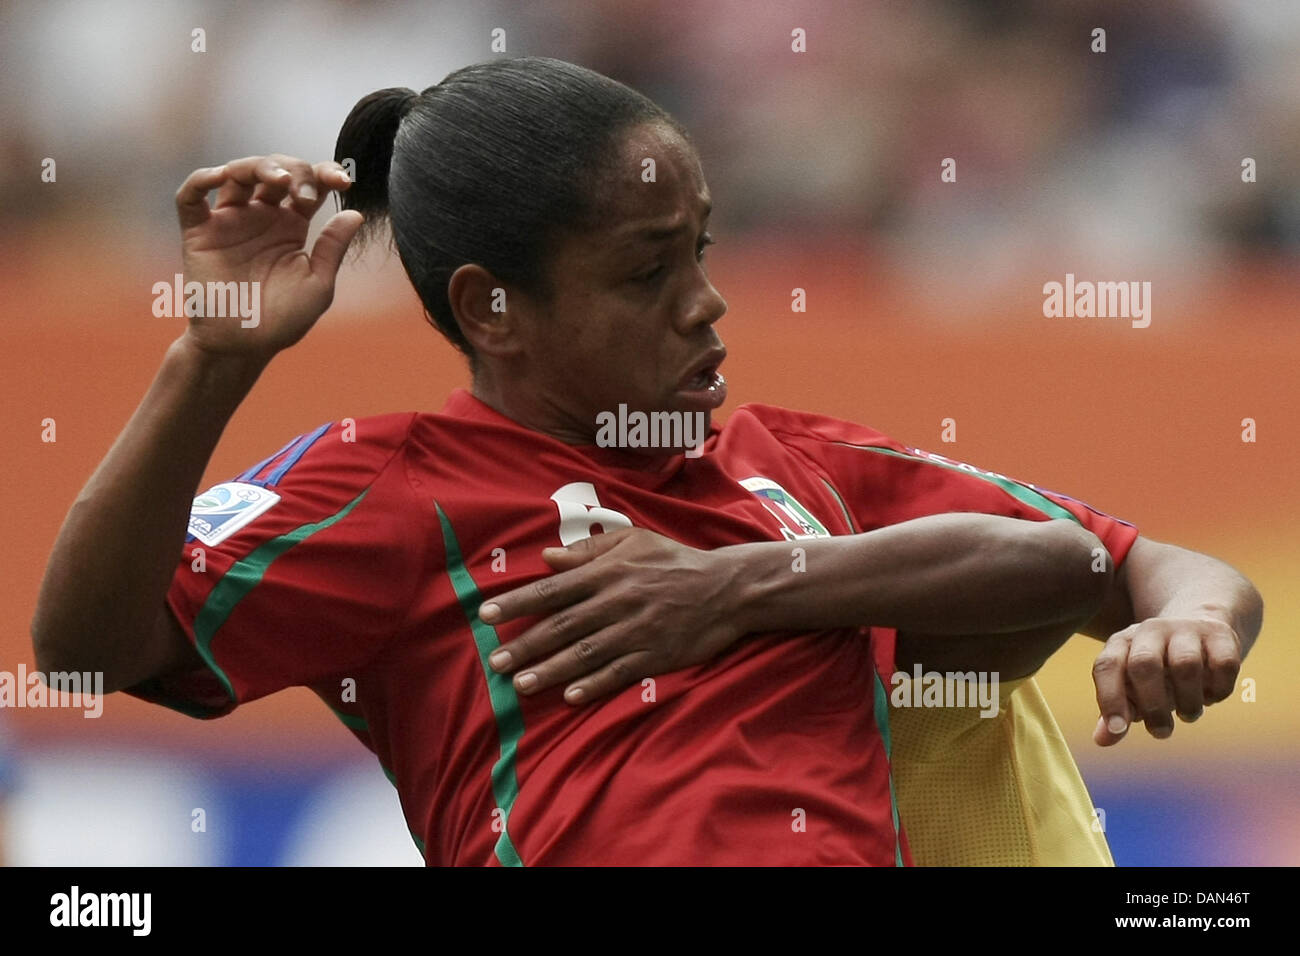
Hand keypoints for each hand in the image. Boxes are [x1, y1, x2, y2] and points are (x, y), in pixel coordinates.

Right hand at [174, 154, 362, 358]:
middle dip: (294, 171)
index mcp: (292, 225)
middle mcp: (261, 216)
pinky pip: (192, 196)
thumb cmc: (283, 320)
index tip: (342, 180)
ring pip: (237, 173)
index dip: (324, 173)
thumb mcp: (317, 285)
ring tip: (278, 179)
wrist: (242, 346)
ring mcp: (229, 220)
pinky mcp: (198, 231)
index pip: (309, 185)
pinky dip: (203, 179)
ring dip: (257, 166)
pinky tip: (221, 176)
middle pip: (275, 170)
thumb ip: (332, 248)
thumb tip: (355, 214)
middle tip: (304, 192)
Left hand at [479, 528, 747, 703]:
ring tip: (521, 684)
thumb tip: (548, 558)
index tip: (486, 614)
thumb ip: (589, 550)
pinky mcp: (655, 656)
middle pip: (562, 625)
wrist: (726, 588)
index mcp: (608, 572)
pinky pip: (619, 672)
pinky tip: (569, 697)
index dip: (518, 602)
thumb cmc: (674, 561)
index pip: (553, 589)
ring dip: (550, 670)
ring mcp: (636, 631)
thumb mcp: (633, 542)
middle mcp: (617, 601)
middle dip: (525, 644)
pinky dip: (593, 685)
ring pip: (585, 653)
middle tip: (494, 661)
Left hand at [1091, 614, 1241, 745]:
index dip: (1110, 698)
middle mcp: (1150, 631)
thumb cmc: (1157, 669)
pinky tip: (1211, 696)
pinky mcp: (1220, 635)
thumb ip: (1118, 712)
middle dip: (1152, 705)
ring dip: (1188, 701)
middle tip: (1161, 731)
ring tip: (1187, 714)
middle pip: (1145, 664)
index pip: (1107, 666)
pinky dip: (1218, 690)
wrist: (1198, 626)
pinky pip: (1223, 665)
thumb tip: (1102, 740)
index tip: (1118, 729)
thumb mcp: (1133, 686)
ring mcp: (1186, 629)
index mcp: (1122, 643)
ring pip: (1186, 665)